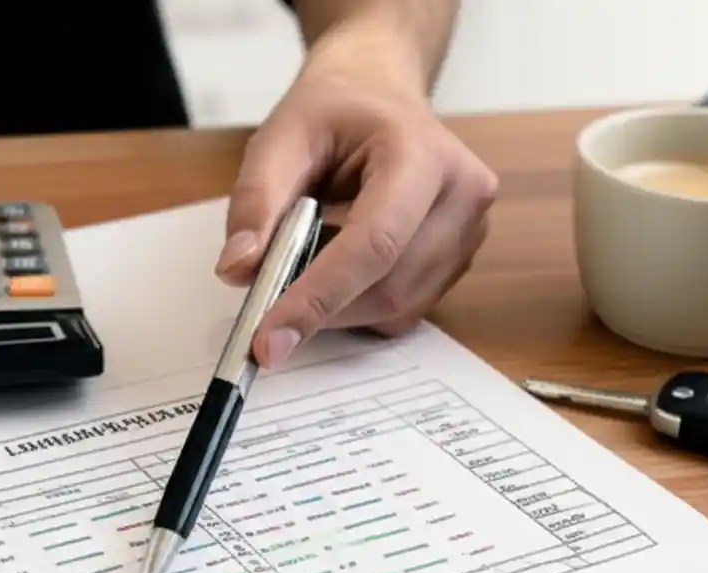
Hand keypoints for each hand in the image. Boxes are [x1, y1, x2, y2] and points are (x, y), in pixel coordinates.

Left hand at [218, 40, 496, 368]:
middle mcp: (462, 195)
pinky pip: (401, 310)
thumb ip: (256, 200)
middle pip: (386, 286)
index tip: (267, 341)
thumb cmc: (331, 113)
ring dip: (336, 306)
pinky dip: (356, 304)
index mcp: (422, 153)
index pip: (374, 243)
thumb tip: (238, 271)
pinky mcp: (458, 261)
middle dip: (319, 305)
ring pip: (394, 307)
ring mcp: (469, 232)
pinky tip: (339, 263)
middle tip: (265, 297)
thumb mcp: (279, 138)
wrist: (377, 96)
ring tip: (308, 256)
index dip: (319, 297)